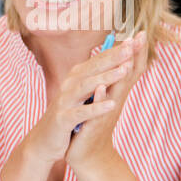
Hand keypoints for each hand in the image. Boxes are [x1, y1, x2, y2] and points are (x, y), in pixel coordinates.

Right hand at [21, 34, 140, 166]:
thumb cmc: (66, 116)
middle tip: (131, 46)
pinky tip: (112, 104)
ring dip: (105, 78)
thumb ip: (92, 76)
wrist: (44, 141)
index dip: (115, 50)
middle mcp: (68, 86)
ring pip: (85, 86)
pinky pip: (80, 113)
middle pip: (92, 68)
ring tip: (125, 70)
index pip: (97, 60)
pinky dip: (96, 108)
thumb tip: (111, 58)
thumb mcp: (79, 95)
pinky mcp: (63, 120)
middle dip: (112, 57)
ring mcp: (64, 103)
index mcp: (75, 79)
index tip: (136, 38)